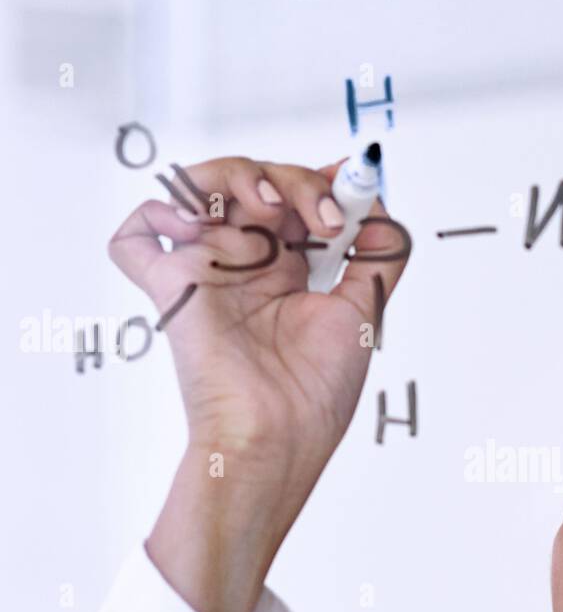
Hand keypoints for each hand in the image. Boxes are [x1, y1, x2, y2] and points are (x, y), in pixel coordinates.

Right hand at [109, 155, 409, 463]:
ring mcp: (207, 269)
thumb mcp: (364, 311)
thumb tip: (377, 202)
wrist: (279, 435)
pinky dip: (155, 213)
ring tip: (269, 209)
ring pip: (199, 186)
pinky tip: (199, 228)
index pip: (294, 197)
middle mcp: (245, 264)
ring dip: (236, 175)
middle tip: (324, 219)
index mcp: (289, 268)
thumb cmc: (315, 392)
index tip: (348, 184)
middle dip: (294, 182)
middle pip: (253, 181)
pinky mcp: (171, 285)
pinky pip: (135, 236)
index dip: (319, 182)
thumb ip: (378, 256)